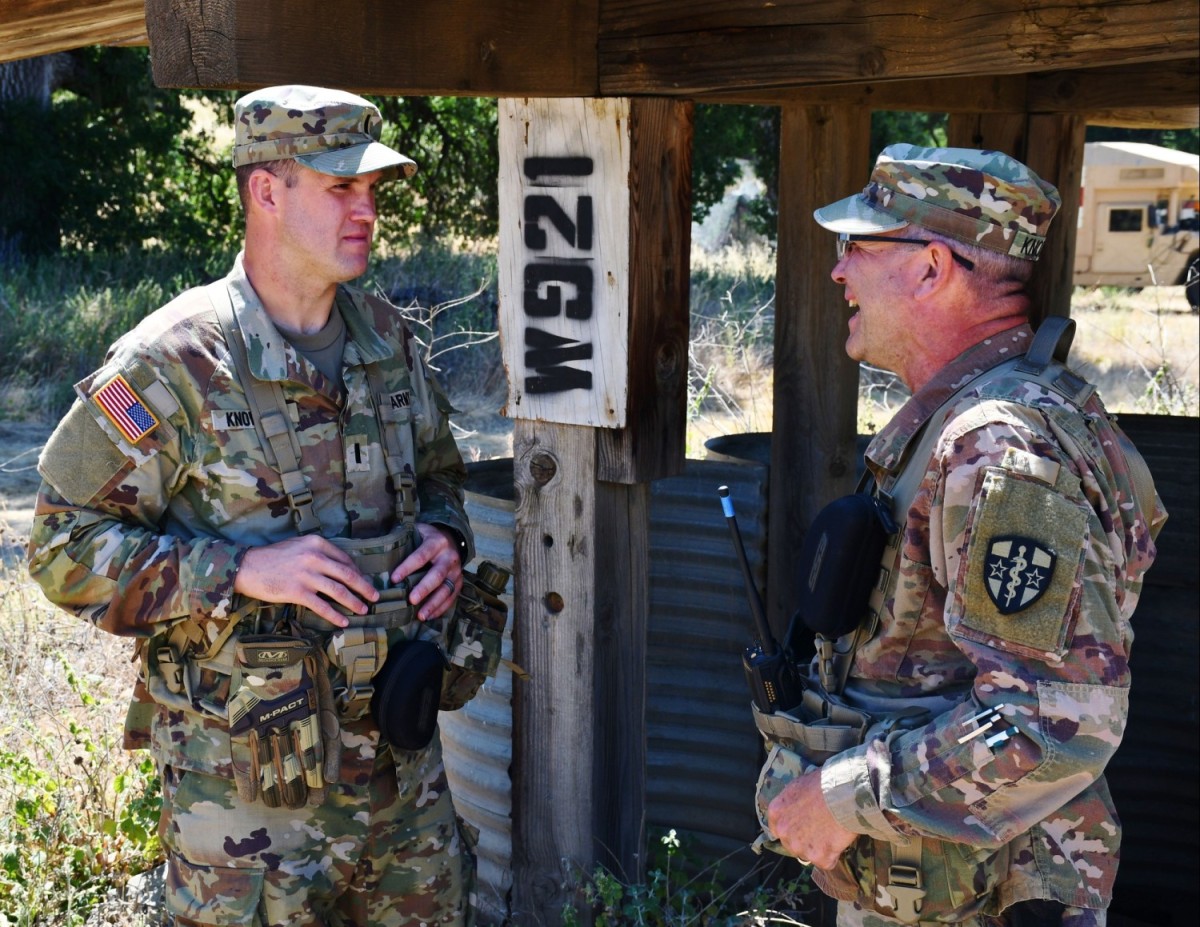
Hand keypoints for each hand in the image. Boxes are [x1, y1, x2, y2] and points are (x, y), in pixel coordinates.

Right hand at [234, 535, 379, 627]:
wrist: (247, 566)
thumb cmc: (273, 556)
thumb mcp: (299, 545)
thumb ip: (319, 552)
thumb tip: (340, 566)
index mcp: (317, 543)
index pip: (345, 560)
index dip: (359, 573)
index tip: (365, 582)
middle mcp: (315, 557)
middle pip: (348, 575)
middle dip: (365, 588)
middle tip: (376, 597)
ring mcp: (306, 575)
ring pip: (339, 591)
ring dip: (354, 602)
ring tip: (363, 610)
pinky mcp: (297, 592)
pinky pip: (322, 606)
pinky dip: (335, 615)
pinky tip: (343, 621)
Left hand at [391, 523, 462, 621]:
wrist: (451, 538)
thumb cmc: (426, 538)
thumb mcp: (418, 532)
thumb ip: (404, 540)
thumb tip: (379, 551)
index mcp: (436, 542)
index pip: (421, 555)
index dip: (407, 567)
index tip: (394, 579)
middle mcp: (449, 556)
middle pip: (437, 574)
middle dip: (424, 588)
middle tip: (411, 600)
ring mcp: (456, 571)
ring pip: (446, 589)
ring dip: (433, 603)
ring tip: (421, 616)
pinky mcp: (459, 582)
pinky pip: (452, 597)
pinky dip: (441, 608)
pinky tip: (429, 616)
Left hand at [766, 769, 858, 867]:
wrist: (842, 794)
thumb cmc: (823, 784)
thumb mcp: (798, 786)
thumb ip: (791, 802)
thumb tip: (796, 808)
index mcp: (776, 812)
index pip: (777, 829)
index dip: (791, 829)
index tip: (801, 827)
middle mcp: (784, 832)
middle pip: (791, 845)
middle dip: (804, 841)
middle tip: (820, 831)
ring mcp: (800, 847)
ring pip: (808, 855)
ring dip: (818, 849)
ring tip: (832, 834)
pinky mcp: (819, 858)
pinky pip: (827, 862)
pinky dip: (833, 855)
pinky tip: (839, 840)